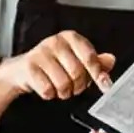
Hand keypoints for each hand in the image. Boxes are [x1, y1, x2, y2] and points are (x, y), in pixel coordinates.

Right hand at [0, 30, 115, 100]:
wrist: (23, 70)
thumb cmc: (53, 65)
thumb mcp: (76, 60)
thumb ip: (95, 62)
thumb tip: (111, 60)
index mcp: (71, 38)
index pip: (90, 57)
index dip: (97, 74)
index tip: (103, 85)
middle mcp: (56, 42)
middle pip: (77, 73)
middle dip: (78, 86)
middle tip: (74, 86)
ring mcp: (41, 53)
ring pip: (63, 84)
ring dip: (63, 92)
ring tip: (59, 87)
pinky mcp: (29, 67)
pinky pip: (48, 90)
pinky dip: (50, 94)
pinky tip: (47, 87)